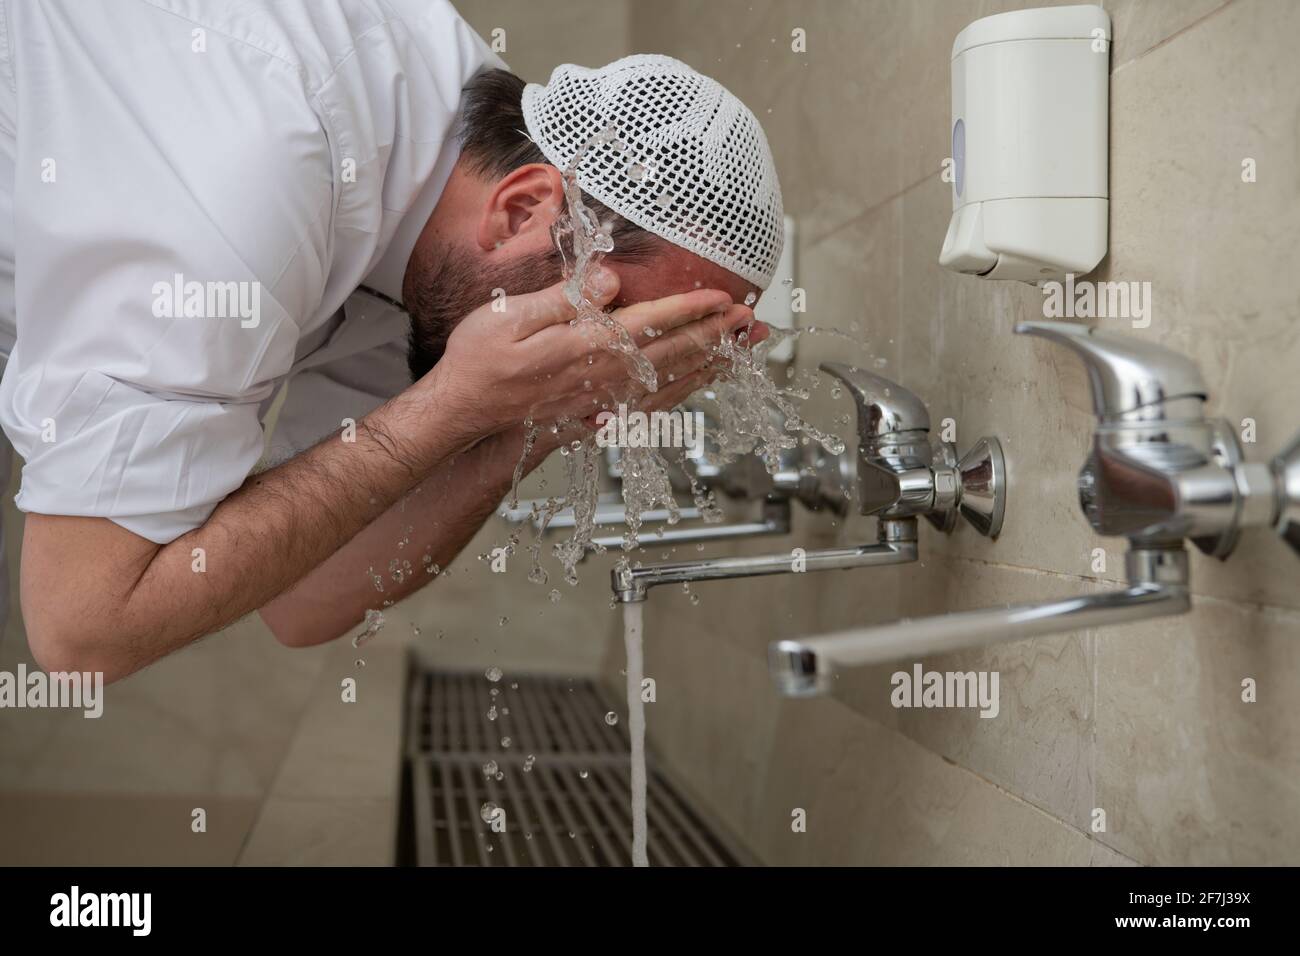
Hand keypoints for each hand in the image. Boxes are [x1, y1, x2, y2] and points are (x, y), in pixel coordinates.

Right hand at [424, 267, 764, 439]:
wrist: (463, 412)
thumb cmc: (480, 359)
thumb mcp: (512, 315)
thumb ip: (566, 298)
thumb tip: (611, 282)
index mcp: (587, 346)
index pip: (653, 323)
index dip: (693, 310)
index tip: (726, 298)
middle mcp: (604, 377)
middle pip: (674, 354)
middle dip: (718, 337)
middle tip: (754, 323)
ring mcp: (604, 400)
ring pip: (672, 382)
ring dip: (711, 364)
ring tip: (744, 352)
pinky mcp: (598, 415)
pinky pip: (653, 405)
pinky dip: (685, 392)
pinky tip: (700, 383)